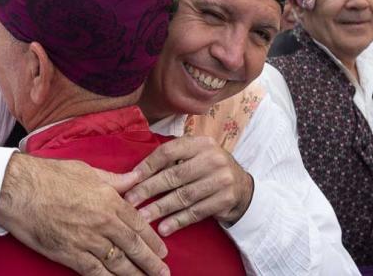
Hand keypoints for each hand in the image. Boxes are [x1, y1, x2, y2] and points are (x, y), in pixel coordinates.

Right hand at [0, 153, 168, 275]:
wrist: (20, 190)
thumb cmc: (50, 176)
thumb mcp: (88, 171)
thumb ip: (115, 179)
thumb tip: (136, 178)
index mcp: (110, 200)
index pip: (139, 224)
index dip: (153, 240)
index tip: (163, 251)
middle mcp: (103, 222)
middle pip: (134, 247)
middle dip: (151, 263)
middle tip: (164, 274)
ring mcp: (88, 240)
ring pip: (119, 263)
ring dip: (135, 275)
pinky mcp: (70, 255)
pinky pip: (95, 272)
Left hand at [122, 135, 253, 235]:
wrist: (242, 188)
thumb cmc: (209, 170)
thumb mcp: (196, 156)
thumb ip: (172, 159)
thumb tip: (134, 174)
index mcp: (201, 143)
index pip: (169, 151)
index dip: (148, 165)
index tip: (130, 179)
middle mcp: (213, 158)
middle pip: (174, 175)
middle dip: (148, 189)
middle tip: (130, 201)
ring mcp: (221, 179)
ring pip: (184, 196)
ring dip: (160, 208)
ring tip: (142, 218)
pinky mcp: (226, 199)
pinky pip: (196, 212)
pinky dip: (178, 221)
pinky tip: (164, 228)